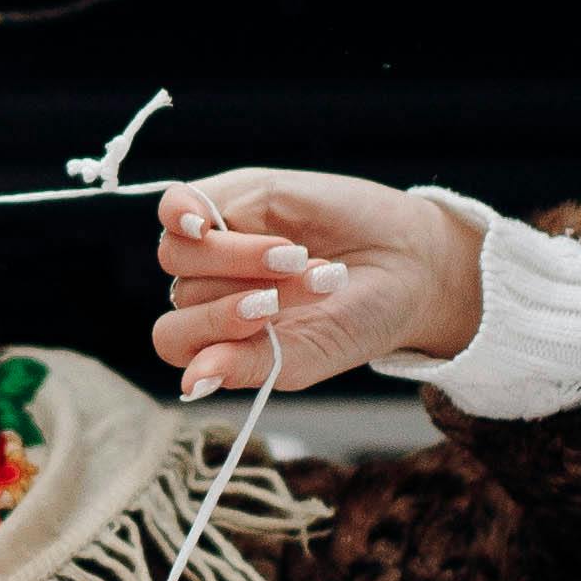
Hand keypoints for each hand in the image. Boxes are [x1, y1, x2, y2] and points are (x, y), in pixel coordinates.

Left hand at [152, 171, 483, 397]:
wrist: (406, 267)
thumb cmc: (355, 318)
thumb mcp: (304, 355)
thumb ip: (246, 367)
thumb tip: (190, 385)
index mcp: (218, 336)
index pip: (174, 340)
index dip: (211, 331)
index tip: (264, 318)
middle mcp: (209, 289)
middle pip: (184, 295)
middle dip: (248, 297)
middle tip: (315, 287)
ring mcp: (215, 242)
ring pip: (180, 254)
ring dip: (241, 259)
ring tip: (300, 258)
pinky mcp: (229, 196)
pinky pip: (175, 204)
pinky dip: (182, 213)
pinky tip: (202, 224)